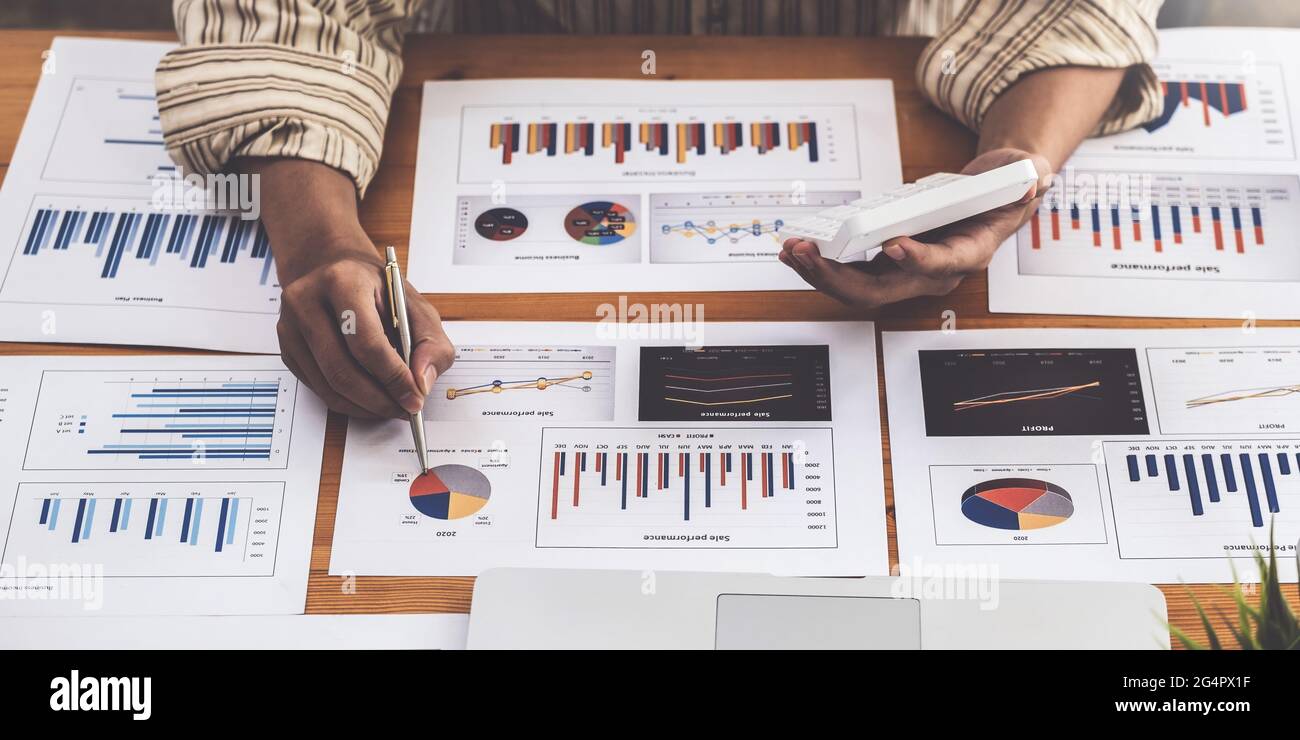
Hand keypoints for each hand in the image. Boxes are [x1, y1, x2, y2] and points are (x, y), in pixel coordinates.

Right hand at [277, 242, 454, 418]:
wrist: (335, 271)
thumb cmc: (377, 290)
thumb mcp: (415, 305)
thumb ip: (430, 343)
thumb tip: (422, 383)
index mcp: (342, 281)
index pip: (365, 340)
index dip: (393, 376)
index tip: (415, 398)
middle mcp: (306, 301)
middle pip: (341, 370)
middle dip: (379, 399)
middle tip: (405, 410)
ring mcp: (289, 326)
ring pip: (328, 386)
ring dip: (365, 406)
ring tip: (392, 406)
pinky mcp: (287, 349)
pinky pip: (318, 389)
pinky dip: (348, 402)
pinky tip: (370, 398)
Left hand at [779, 148, 1052, 306]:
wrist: (990, 198)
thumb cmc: (1004, 190)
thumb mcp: (1025, 176)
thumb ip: (1028, 178)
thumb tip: (1032, 180)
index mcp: (967, 255)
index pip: (941, 266)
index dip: (919, 260)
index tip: (895, 245)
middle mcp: (932, 273)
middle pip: (882, 288)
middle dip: (840, 276)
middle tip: (809, 253)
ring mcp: (905, 271)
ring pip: (857, 288)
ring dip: (820, 274)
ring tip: (791, 252)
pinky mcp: (885, 263)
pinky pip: (849, 273)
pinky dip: (820, 264)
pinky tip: (796, 251)